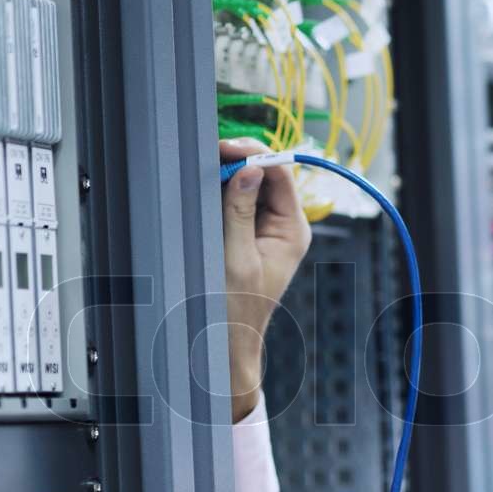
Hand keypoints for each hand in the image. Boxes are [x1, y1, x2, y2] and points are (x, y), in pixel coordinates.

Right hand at [222, 138, 310, 422]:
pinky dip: (217, 196)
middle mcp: (282, 226)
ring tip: (201, 182)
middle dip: (235, 164)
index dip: (253, 155)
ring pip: (246, 187)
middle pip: (264, 176)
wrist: (224, 343)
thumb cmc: (233, 310)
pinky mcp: (244, 235)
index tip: (223, 148)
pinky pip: (233, 204)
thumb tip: (248, 171)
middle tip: (206, 160)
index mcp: (292, 230)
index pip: (280, 174)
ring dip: (223, 180)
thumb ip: (238, 211)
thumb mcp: (234, 257)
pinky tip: (200, 198)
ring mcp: (264, 230)